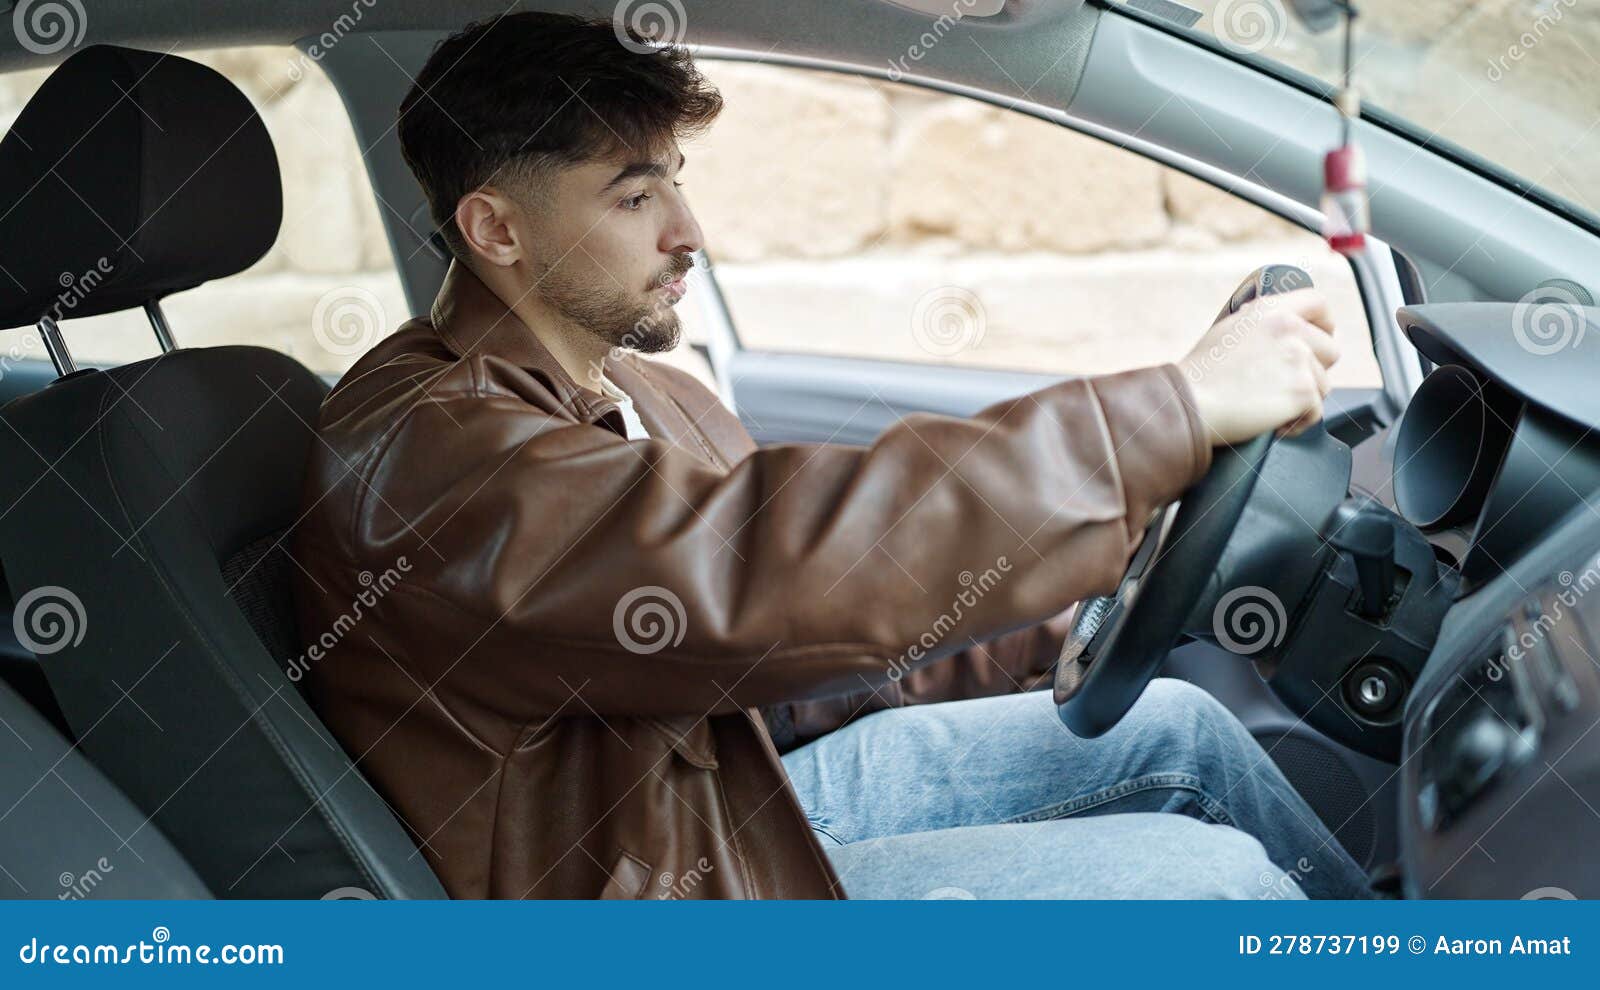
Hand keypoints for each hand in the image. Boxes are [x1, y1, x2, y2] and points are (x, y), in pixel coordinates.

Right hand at [1179, 287, 1339, 445]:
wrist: (1190, 403)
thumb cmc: (1201, 375)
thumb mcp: (1229, 330)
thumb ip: (1262, 324)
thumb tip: (1283, 327)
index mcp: (1271, 310)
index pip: (1318, 303)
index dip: (1325, 323)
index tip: (1322, 337)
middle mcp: (1290, 329)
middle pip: (1330, 350)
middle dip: (1313, 371)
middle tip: (1284, 385)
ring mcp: (1299, 359)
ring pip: (1323, 385)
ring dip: (1302, 400)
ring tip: (1268, 406)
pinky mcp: (1303, 391)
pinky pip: (1315, 412)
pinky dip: (1296, 423)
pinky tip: (1272, 423)